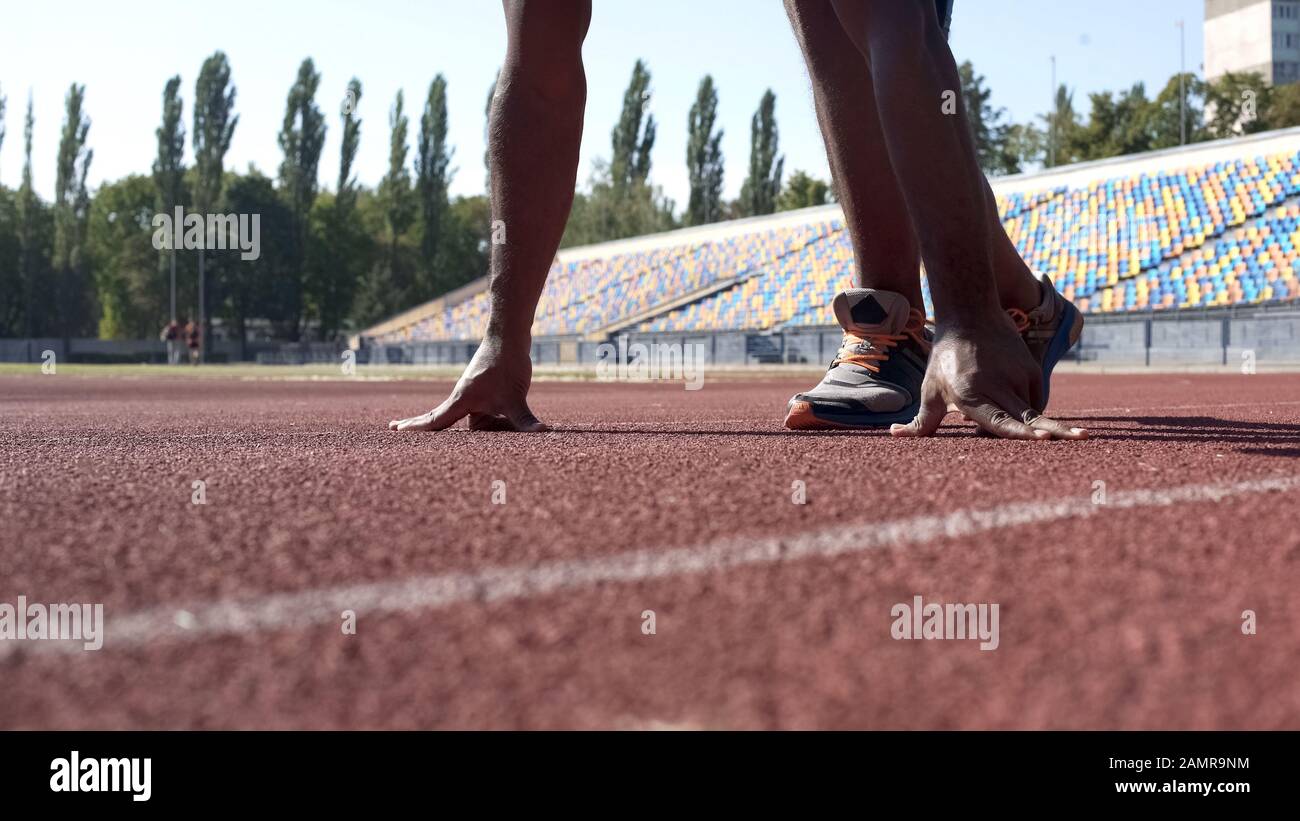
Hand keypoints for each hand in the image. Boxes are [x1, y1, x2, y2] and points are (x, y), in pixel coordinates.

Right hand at [388, 335, 547, 431]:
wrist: (510, 335)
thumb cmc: (507, 364)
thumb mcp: (516, 397)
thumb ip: (524, 420)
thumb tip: (541, 434)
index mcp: (462, 401)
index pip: (435, 420)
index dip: (416, 428)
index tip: (395, 430)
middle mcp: (463, 397)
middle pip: (440, 418)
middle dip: (421, 425)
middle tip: (392, 427)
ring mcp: (473, 393)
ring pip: (464, 417)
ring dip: (457, 426)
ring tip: (431, 426)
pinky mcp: (484, 388)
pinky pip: (476, 410)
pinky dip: (477, 420)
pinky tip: (483, 424)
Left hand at [890, 316, 1086, 439]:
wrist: (969, 315)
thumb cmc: (945, 359)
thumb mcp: (929, 390)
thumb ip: (920, 422)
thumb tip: (894, 436)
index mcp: (971, 395)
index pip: (1000, 421)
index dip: (1022, 433)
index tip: (1045, 438)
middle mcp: (998, 386)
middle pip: (1030, 417)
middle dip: (1054, 432)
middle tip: (1082, 440)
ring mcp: (1018, 375)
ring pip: (1029, 411)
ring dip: (1022, 421)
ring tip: (1005, 408)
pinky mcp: (1031, 369)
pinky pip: (1034, 399)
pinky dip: (1026, 406)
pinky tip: (1011, 397)